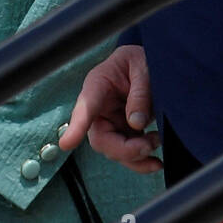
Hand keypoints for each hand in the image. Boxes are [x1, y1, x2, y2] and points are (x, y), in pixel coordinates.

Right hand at [58, 45, 162, 173]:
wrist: (143, 62)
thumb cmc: (138, 60)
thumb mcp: (142, 66)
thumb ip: (140, 92)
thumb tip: (136, 123)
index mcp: (97, 85)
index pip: (85, 107)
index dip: (76, 127)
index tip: (66, 144)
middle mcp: (98, 108)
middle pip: (100, 139)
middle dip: (124, 150)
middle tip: (148, 145)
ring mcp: (110, 122)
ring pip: (114, 151)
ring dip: (136, 157)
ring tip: (156, 142)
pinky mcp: (122, 132)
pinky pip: (127, 154)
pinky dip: (141, 161)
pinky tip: (156, 161)